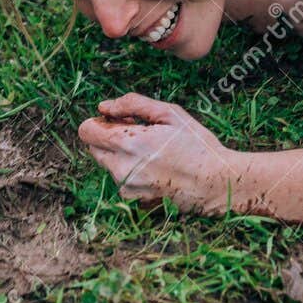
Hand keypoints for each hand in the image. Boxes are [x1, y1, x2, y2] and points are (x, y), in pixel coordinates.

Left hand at [77, 93, 233, 213]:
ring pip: (107, 163)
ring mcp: (126, 187)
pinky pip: (121, 178)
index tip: (119, 120)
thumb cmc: (197, 144)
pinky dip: (130, 170)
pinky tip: (156, 166)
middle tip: (139, 132)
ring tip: (152, 150)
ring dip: (120, 154)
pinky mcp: (134, 199)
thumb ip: (132, 104)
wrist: (215, 183)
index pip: (86, 131)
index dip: (100, 121)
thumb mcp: (169, 113)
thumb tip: (104, 107)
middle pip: (93, 147)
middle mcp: (121, 168)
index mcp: (127, 143)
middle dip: (108, 137)